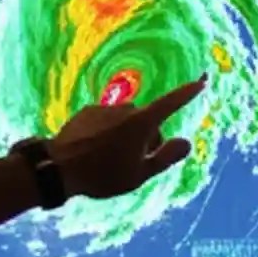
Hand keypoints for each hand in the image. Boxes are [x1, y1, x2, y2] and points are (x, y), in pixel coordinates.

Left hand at [49, 75, 206, 199]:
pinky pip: (107, 120)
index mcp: (141, 123)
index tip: (200, 82)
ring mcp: (104, 109)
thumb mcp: (140, 174)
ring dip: (126, 135)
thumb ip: (166, 157)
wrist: (57, 167)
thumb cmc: (103, 174)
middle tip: (134, 164)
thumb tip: (186, 142)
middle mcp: (125, 109)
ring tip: (110, 160)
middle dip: (147, 138)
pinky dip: (108, 132)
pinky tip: (94, 152)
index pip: (171, 104)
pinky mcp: (87, 112)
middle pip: (147, 121)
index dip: (187, 93)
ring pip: (126, 121)